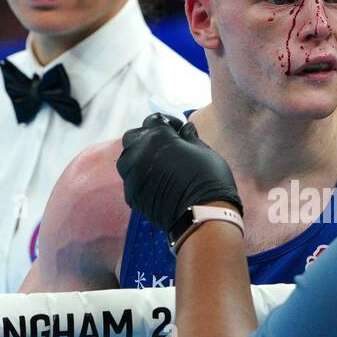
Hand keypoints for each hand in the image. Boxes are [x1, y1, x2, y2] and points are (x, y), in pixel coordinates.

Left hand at [117, 113, 241, 247]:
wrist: (202, 217)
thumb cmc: (209, 179)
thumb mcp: (204, 151)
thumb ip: (189, 137)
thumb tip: (185, 129)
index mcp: (157, 137)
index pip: (154, 119)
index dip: (168, 123)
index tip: (178, 131)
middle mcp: (139, 153)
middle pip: (134, 136)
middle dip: (148, 138)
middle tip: (165, 147)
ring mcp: (132, 175)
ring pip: (127, 159)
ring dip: (139, 157)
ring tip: (158, 166)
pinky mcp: (132, 195)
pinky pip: (131, 180)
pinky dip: (141, 178)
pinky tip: (157, 183)